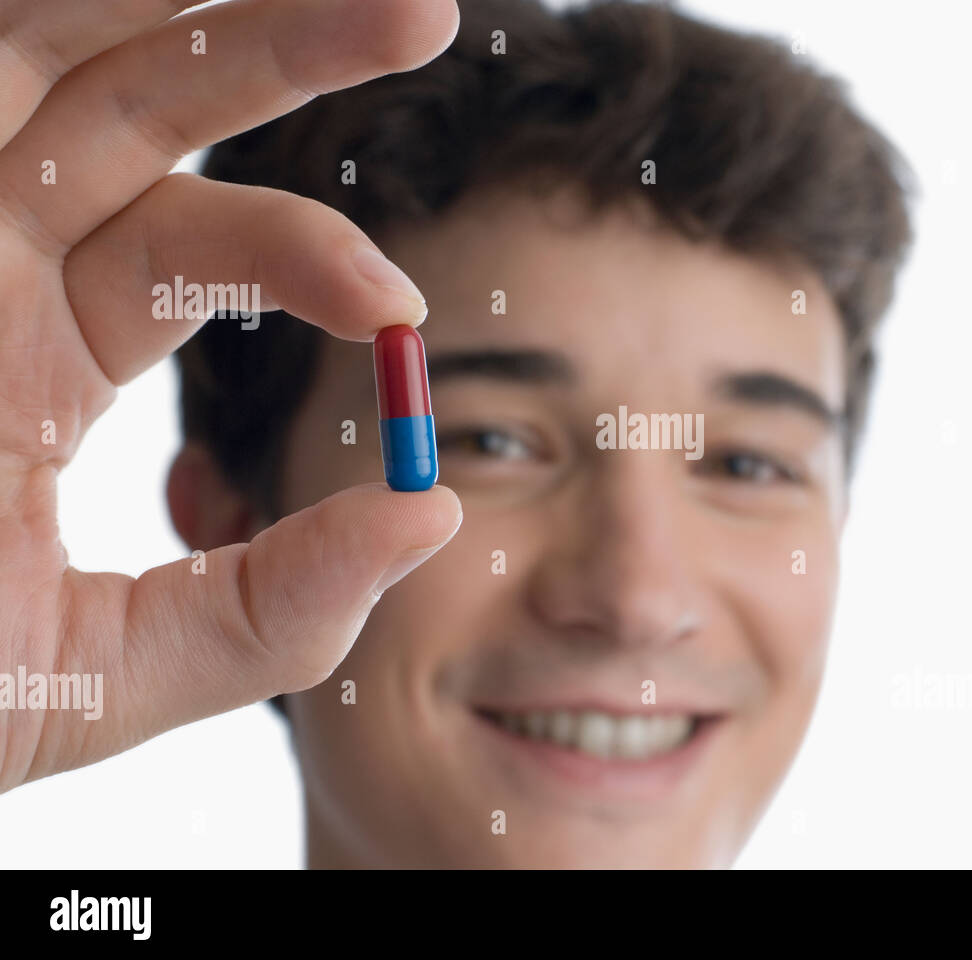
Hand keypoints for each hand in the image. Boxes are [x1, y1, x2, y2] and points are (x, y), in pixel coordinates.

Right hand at [0, 0, 461, 791]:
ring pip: (49, 38)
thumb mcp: (91, 675)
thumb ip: (267, 611)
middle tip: (423, 12)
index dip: (314, 254)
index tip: (398, 305)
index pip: (210, 250)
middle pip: (149, 105)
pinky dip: (35, 9)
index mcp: (44, 352)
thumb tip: (431, 522)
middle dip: (283, 46)